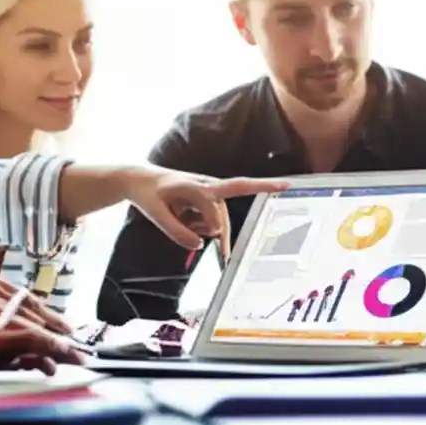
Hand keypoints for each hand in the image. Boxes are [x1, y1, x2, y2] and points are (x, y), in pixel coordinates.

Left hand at [123, 165, 288, 256]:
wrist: (140, 180)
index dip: (258, 190)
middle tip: (214, 241)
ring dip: (200, 228)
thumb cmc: (148, 193)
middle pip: (222, 219)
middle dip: (210, 233)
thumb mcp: (156, 214)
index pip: (231, 191)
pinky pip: (211, 222)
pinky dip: (199, 227)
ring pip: (217, 223)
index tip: (285, 186)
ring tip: (178, 217)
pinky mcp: (207, 200)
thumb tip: (201, 244)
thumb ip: (177, 231)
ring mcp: (209, 194)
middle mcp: (209, 187)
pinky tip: (183, 218)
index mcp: (199, 186)